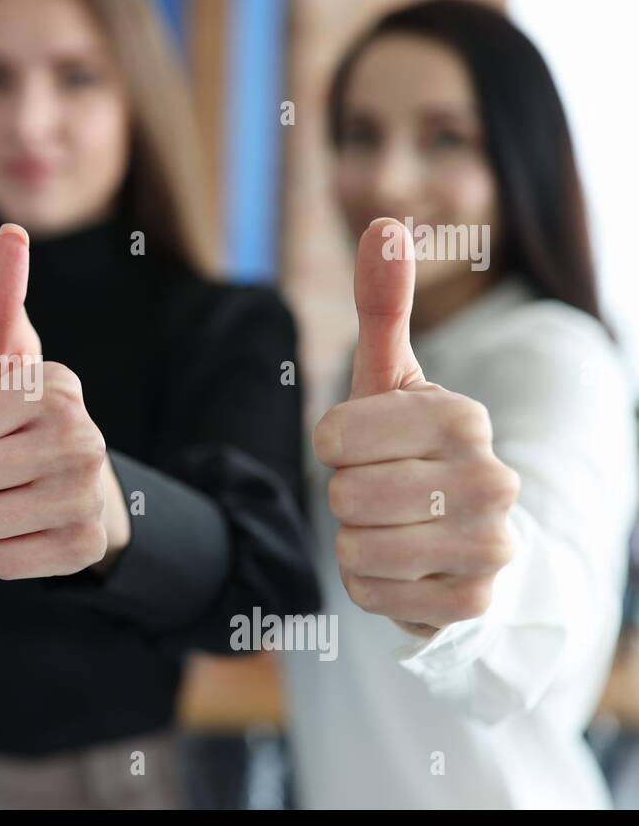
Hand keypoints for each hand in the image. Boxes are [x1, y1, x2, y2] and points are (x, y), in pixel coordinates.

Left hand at [0, 223, 129, 579]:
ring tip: (11, 500)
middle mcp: (80, 439)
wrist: (91, 492)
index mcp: (54, 389)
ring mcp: (86, 497)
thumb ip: (0, 300)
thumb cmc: (29, 420)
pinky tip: (27, 531)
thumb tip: (13, 230)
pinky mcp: (83, 548)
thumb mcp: (13, 362)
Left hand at [312, 218, 518, 632]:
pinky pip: (371, 594)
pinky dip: (370, 585)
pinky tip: (404, 568)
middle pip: (344, 494)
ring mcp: (490, 546)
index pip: (333, 436)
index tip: (366, 445)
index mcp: (463, 417)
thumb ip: (382, 305)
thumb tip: (382, 223)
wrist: (467, 538)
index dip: (333, 445)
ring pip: (354, 547)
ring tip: (394, 527)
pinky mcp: (472, 602)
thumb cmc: (412, 449)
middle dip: (346, 497)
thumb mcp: (392, 379)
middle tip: (382, 492)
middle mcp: (492, 480)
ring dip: (355, 542)